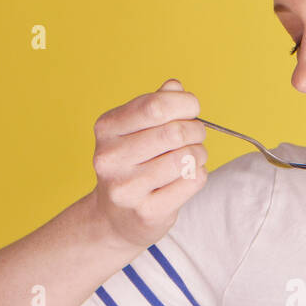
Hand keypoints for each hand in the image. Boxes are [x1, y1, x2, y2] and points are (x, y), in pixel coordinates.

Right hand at [90, 78, 209, 251]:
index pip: (155, 106)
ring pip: (185, 158)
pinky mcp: (146, 212)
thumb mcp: (135, 130)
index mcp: (106, 129)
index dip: (185, 104)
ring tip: (191, 157)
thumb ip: (155, 105)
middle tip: (196, 136)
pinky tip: (185, 177)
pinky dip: (198, 175)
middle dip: (196, 130)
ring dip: (199, 154)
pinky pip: (191, 182)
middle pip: (174, 132)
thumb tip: (175, 87)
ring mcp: (126, 188)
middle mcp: (110, 158)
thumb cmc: (133, 166)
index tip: (192, 109)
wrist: (116, 218)